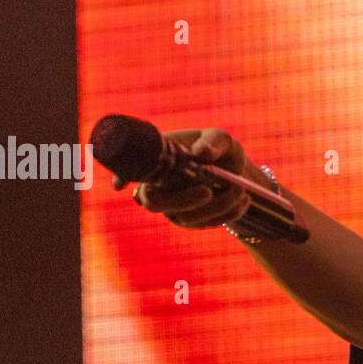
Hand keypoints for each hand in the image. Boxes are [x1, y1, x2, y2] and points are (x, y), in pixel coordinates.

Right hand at [114, 128, 253, 229]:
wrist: (238, 170)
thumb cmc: (219, 148)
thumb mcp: (220, 139)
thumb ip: (211, 142)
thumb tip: (200, 154)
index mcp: (159, 162)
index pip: (131, 171)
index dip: (121, 176)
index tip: (119, 184)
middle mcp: (161, 186)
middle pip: (154, 203)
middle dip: (181, 200)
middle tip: (208, 191)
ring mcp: (175, 207)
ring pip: (185, 218)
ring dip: (215, 207)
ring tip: (240, 190)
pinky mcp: (194, 220)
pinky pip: (205, 224)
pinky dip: (227, 214)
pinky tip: (244, 201)